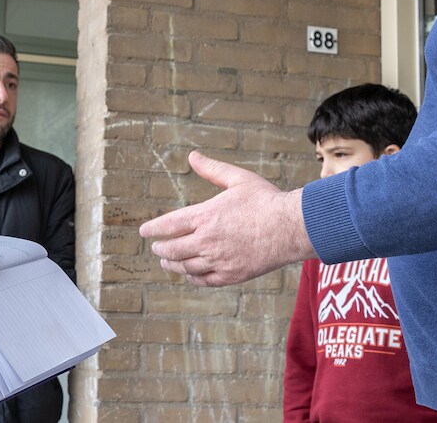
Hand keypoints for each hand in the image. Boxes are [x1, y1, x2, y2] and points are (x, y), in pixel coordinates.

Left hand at [139, 150, 314, 286]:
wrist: (292, 227)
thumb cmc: (266, 200)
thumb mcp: (238, 179)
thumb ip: (212, 170)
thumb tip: (193, 156)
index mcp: (206, 215)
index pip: (169, 225)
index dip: (153, 229)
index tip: (144, 231)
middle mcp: (208, 240)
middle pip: (173, 249)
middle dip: (161, 249)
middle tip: (156, 248)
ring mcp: (219, 260)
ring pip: (186, 267)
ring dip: (173, 265)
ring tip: (167, 262)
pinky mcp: (232, 275)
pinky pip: (205, 280)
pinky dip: (193, 277)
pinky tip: (190, 274)